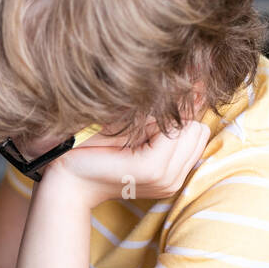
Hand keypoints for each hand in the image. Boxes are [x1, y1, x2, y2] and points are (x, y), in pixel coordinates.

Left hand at [41, 119, 211, 205]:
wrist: (68, 178)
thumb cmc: (96, 152)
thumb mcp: (136, 136)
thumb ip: (164, 122)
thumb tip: (199, 87)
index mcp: (172, 175)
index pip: (200, 132)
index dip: (178, 120)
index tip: (146, 127)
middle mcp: (173, 180)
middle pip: (198, 131)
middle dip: (173, 122)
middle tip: (137, 136)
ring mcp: (164, 177)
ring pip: (188, 130)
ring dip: (161, 123)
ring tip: (131, 139)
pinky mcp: (150, 169)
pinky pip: (170, 133)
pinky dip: (152, 124)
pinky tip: (128, 138)